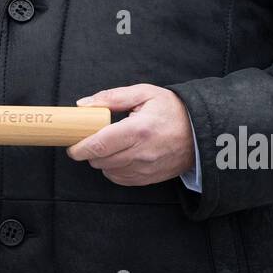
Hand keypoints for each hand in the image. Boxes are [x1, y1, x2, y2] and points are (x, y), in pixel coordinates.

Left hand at [66, 84, 194, 185]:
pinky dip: (114, 170)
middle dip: (89, 152)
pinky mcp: (149, 178)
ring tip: (109, 145)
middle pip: (100, 160)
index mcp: (139, 129)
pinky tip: (119, 156)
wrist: (201, 132)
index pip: (100, 144)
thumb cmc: (172, 109)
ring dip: (101, 160)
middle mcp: (142, 152)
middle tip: (90, 139)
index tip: (71, 145)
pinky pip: (121, 179)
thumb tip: (84, 104)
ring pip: (108, 171)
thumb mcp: (144, 94)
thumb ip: (112, 97)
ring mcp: (146, 168)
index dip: (80, 147)